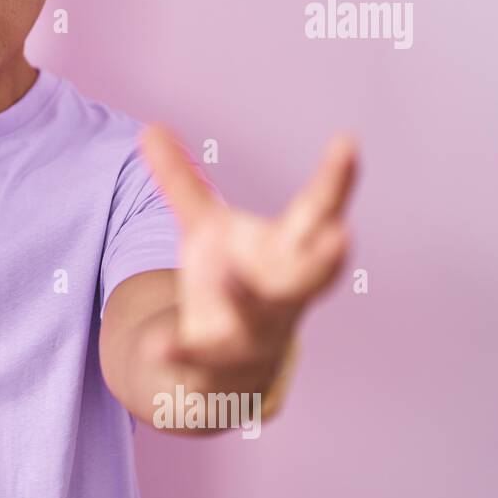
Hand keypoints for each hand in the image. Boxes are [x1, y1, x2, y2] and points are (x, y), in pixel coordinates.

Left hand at [137, 124, 359, 403]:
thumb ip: (180, 181)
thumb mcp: (204, 227)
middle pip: (314, 278)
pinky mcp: (223, 366)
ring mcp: (259, 334)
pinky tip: (153, 345)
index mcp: (288, 253)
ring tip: (229, 276)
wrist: (225, 369)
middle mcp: (284, 294)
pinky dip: (179, 353)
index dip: (336, 180)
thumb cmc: (232, 283)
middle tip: (341, 235)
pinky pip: (203, 361)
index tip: (348, 141)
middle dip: (327, 260)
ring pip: (260, 320)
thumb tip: (150, 127)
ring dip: (247, 300)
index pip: (319, 213)